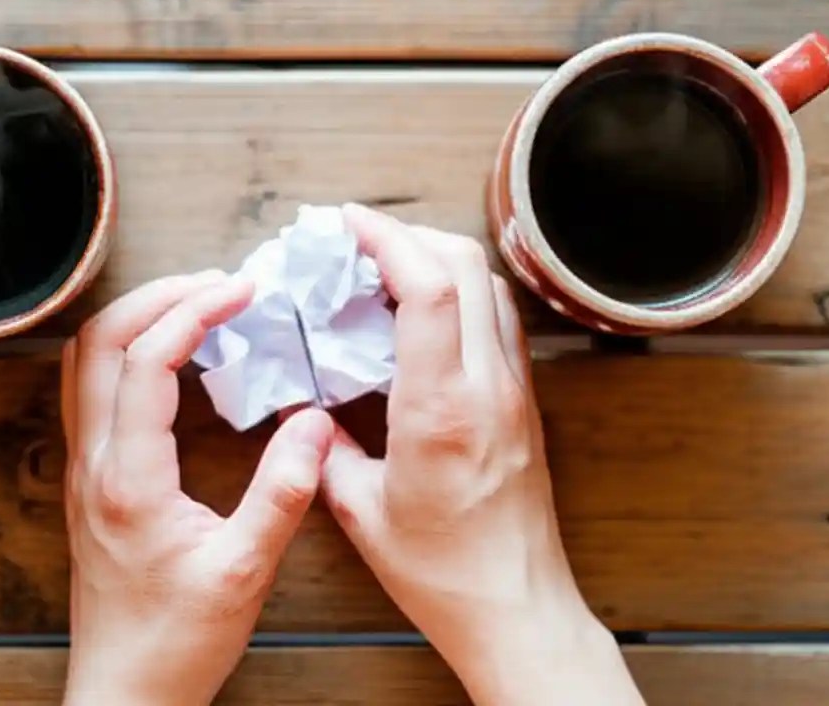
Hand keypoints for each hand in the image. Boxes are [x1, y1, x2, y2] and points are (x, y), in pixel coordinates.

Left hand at [60, 271, 334, 705]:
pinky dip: (127, 353)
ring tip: (197, 306)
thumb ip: (281, 492)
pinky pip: (93, 391)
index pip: (145, 360)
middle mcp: (92, 465)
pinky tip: (174, 361)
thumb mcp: (244, 572)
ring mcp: (83, 472)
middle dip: (158, 296)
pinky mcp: (90, 483)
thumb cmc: (176, 643)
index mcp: (127, 479)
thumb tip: (313, 420)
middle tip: (220, 284)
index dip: (193, 310)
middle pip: (98, 340)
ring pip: (86, 361)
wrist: (125, 693)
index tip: (242, 291)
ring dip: (136, 319)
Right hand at [322, 205, 643, 704]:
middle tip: (359, 242)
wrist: (515, 606)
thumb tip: (303, 407)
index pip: (428, 288)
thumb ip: (324, 449)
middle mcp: (488, 386)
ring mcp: (514, 391)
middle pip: (466, 266)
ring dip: (438, 260)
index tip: (348, 222)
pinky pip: (497, 321)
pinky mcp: (524, 402)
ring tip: (386, 271)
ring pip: (489, 287)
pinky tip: (421, 318)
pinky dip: (459, 296)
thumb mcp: (359, 511)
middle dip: (409, 235)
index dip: (387, 238)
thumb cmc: (442, 571)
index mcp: (441, 409)